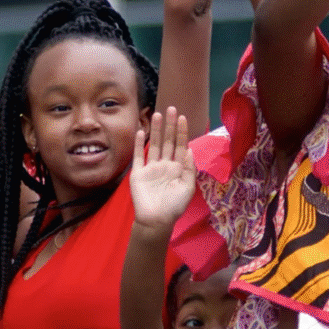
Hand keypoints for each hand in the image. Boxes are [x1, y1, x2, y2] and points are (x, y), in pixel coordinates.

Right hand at [130, 107, 195, 230]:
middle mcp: (165, 165)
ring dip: (157, 130)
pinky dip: (139, 144)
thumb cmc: (174, 206)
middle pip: (168, 142)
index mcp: (178, 168)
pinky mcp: (138, 173)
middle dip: (170, 126)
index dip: (182, 132)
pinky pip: (139, 156)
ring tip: (157, 114)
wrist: (156, 220)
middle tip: (171, 108)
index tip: (183, 118)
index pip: (181, 146)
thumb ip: (190, 169)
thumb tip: (190, 150)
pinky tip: (141, 132)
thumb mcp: (188, 187)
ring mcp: (151, 168)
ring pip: (155, 145)